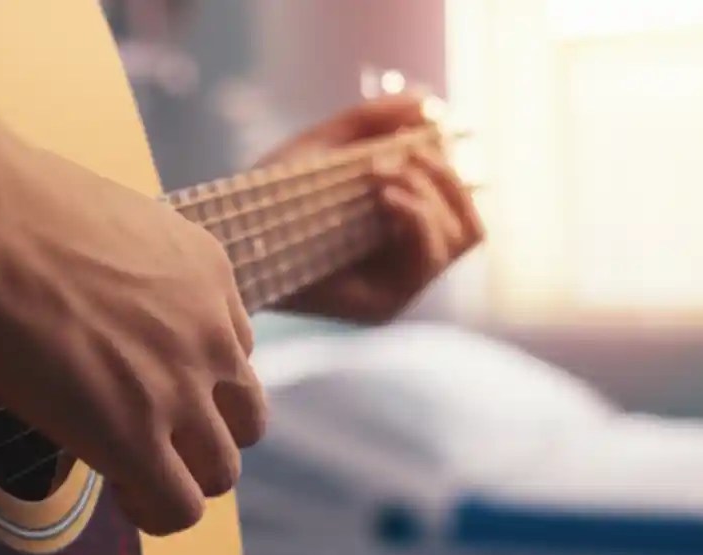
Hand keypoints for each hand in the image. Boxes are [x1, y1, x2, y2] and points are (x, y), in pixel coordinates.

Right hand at [0, 147, 265, 535]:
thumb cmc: (11, 206)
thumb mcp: (107, 223)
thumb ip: (128, 268)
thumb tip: (91, 286)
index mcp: (208, 273)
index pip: (233, 349)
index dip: (194, 377)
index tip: (148, 384)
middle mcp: (212, 333)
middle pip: (247, 417)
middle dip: (205, 434)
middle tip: (151, 437)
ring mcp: (180, 389)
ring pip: (223, 470)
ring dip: (184, 479)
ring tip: (132, 475)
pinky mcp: (135, 437)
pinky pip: (180, 506)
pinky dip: (155, 512)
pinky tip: (118, 492)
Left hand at [259, 94, 483, 323]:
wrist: (232, 235)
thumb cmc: (272, 196)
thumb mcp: (325, 146)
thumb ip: (372, 120)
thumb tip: (428, 102)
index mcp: (401, 232)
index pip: (459, 207)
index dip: (450, 168)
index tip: (418, 134)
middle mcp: (405, 264)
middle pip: (470, 225)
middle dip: (444, 178)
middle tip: (401, 156)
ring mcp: (398, 287)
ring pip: (459, 239)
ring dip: (430, 195)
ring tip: (383, 175)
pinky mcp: (383, 305)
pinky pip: (428, 259)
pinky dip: (416, 217)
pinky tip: (385, 196)